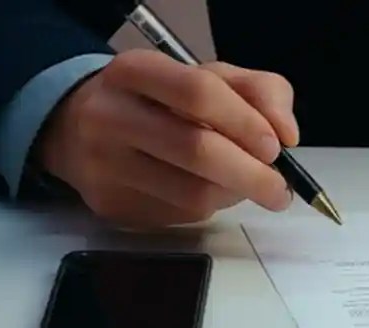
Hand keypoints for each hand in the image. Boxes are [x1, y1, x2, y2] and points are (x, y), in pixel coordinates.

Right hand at [36, 49, 298, 227]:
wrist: (82, 130)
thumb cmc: (162, 102)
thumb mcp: (210, 78)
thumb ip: (260, 92)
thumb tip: (286, 135)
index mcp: (135, 71)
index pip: (198, 93)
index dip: (245, 122)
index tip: (276, 147)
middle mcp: (111, 115)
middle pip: (195, 150)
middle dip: (251, 175)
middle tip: (279, 190)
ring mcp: (105, 165)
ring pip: (191, 193)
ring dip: (233, 195)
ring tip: (246, 186)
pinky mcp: (111, 206)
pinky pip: (178, 216)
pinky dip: (207, 208)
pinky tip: (206, 191)